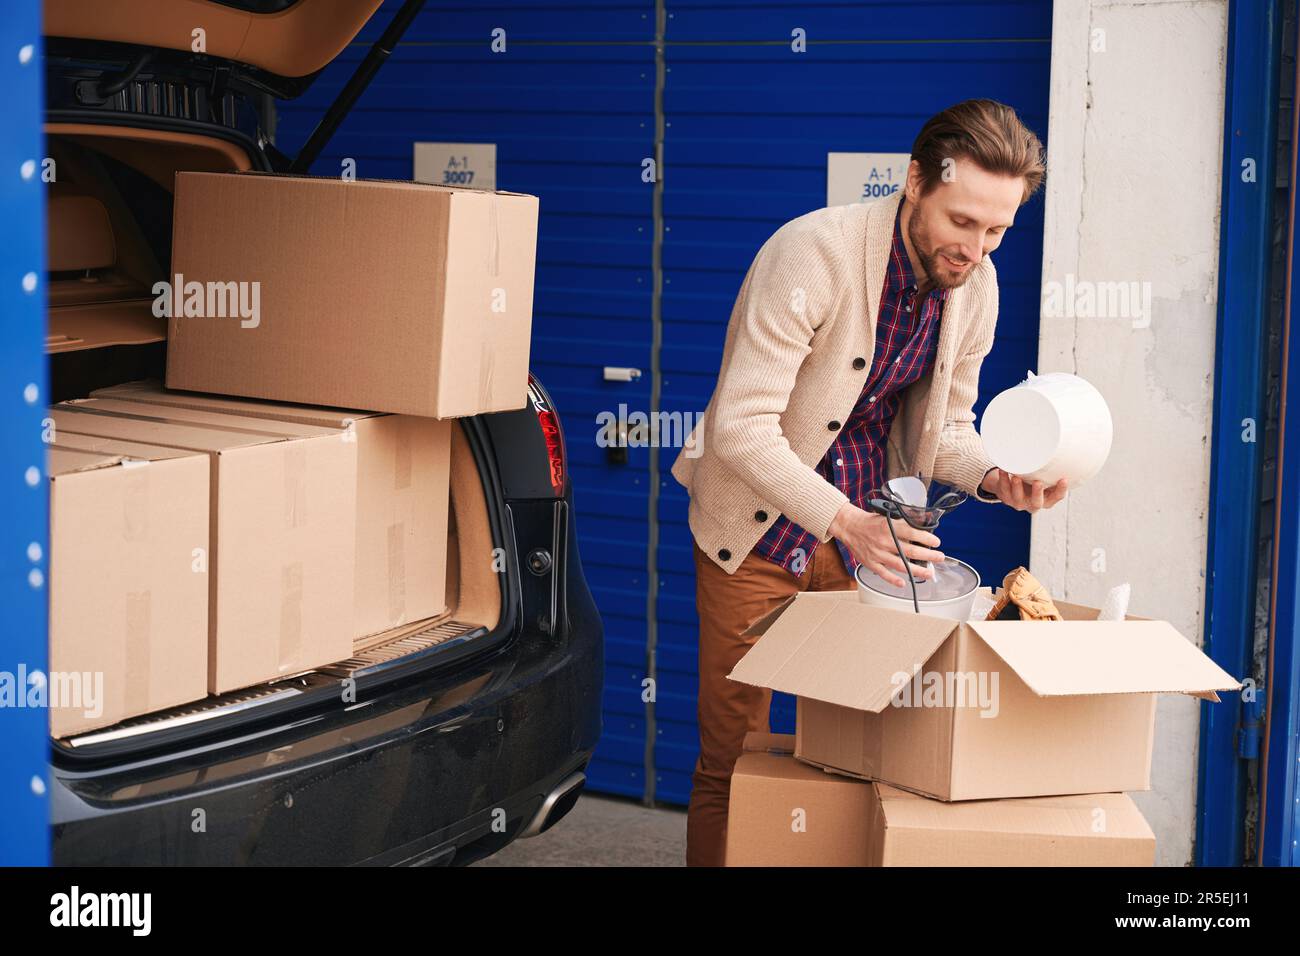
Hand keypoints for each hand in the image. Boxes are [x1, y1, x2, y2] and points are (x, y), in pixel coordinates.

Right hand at [828, 502, 943, 588]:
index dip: (926, 538)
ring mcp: (877, 554)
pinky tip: (904, 583)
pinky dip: (893, 580)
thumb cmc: (870, 522)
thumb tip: (923, 519)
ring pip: (900, 564)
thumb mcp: (888, 516)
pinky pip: (883, 574)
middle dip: (928, 555)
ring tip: (929, 573)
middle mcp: (884, 541)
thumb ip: (905, 520)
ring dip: (916, 570)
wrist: (849, 526)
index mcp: (888, 527)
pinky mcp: (871, 563)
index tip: (936, 542)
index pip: (911, 533)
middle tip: (939, 557)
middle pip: (909, 551)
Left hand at [980, 468, 1067, 511]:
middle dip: (1037, 493)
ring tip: (1016, 477)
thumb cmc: (1033, 479)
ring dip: (1017, 487)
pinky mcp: (1006, 498)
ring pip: (1017, 497)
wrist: (1012, 487)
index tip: (1064, 479)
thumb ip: (1050, 468)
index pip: (1057, 497)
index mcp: (1047, 499)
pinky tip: (1002, 470)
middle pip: (1037, 502)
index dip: (1061, 490)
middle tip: (1038, 482)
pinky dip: (1003, 479)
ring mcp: (1019, 502)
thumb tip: (1062, 442)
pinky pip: (1004, 489)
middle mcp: (1034, 503)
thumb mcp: (1043, 476)